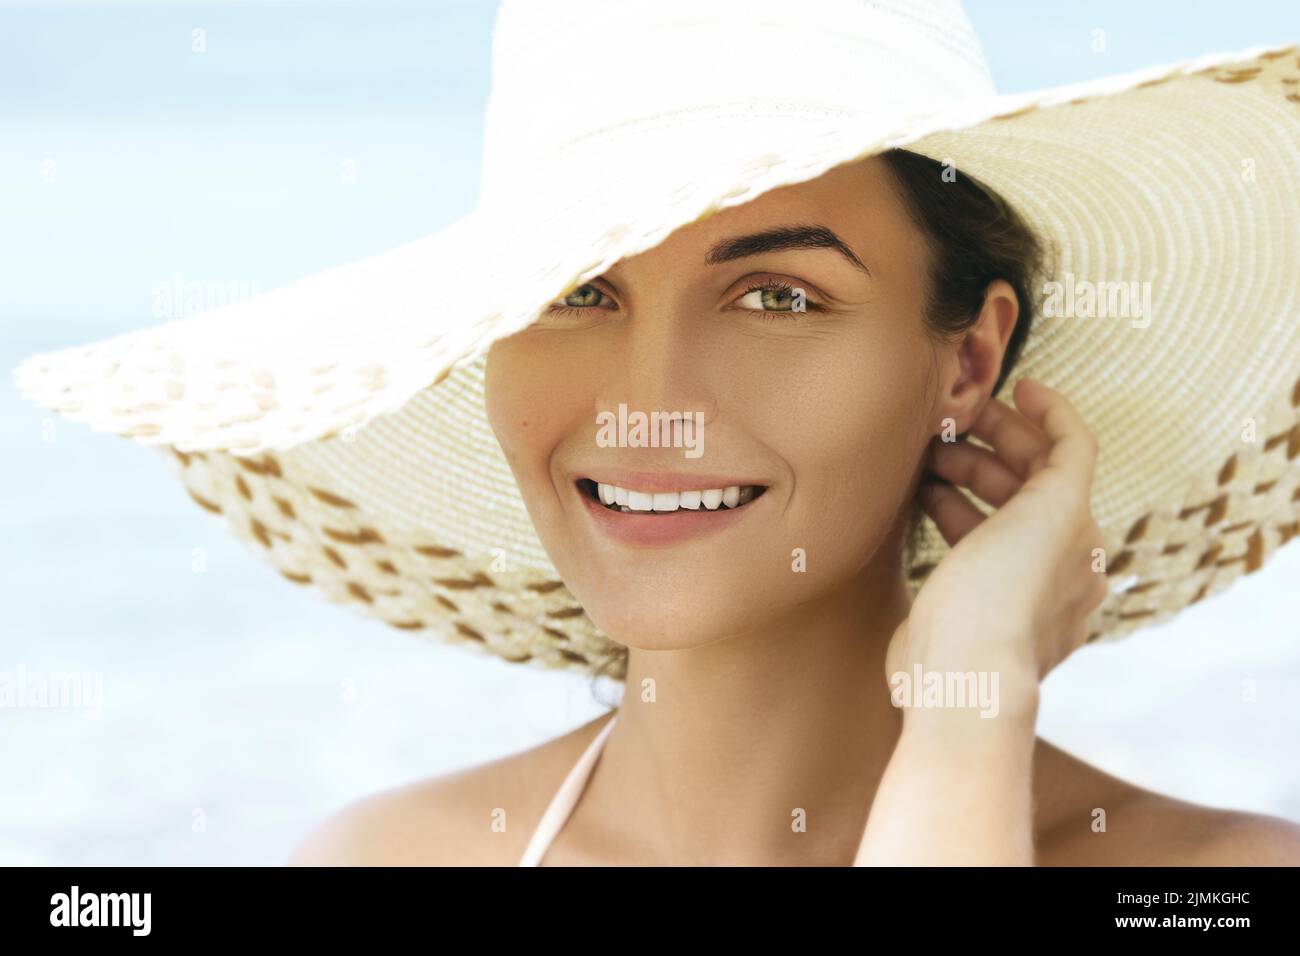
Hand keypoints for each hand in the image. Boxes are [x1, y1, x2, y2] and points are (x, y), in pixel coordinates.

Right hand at [886, 378, 1108, 702]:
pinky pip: (965, 541)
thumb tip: (1054, 418)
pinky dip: (947, 510)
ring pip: (993, 511)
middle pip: (1027, 481)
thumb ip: (1063, 456)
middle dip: (991, 442)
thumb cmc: (1003, 596)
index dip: (1045, 414)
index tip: (1015, 384)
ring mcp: (1011, 586)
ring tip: (924, 456)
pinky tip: (921, 497)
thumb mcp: (1053, 510)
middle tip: (950, 418)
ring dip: (963, 474)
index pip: (1070, 455)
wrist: (959, 676)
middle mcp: (1054, 563)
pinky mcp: (971, 606)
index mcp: (1079, 538)